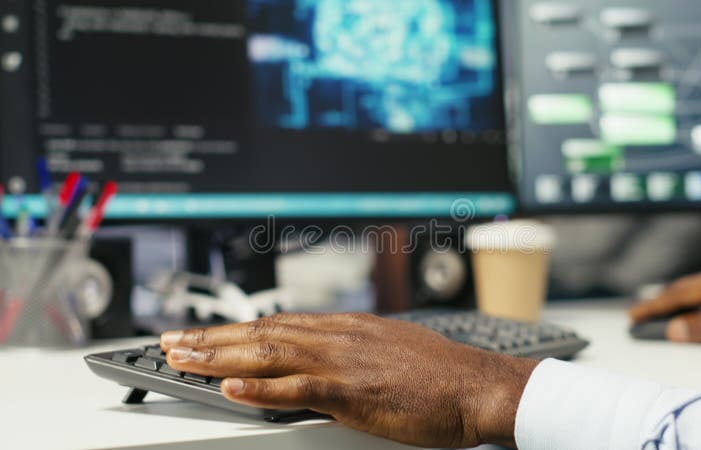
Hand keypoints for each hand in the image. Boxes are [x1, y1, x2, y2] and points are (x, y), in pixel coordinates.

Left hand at [160, 313, 536, 447]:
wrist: (475, 385)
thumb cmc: (438, 374)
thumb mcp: (390, 349)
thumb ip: (354, 350)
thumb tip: (326, 355)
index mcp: (345, 328)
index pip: (277, 323)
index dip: (235, 329)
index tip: (205, 333)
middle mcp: (337, 337)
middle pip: (261, 332)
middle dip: (211, 337)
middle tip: (171, 342)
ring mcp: (343, 362)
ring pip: (268, 353)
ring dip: (218, 355)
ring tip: (180, 358)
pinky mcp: (352, 391)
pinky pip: (297, 389)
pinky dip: (260, 386)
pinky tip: (229, 386)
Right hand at [630, 263, 700, 346]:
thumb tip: (674, 330)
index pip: (679, 294)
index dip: (654, 305)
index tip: (634, 315)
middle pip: (686, 289)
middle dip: (661, 302)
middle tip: (640, 313)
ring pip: (700, 293)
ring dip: (679, 304)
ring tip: (662, 314)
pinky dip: (697, 307)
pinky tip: (698, 316)